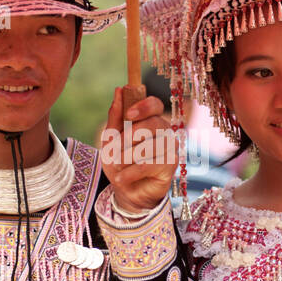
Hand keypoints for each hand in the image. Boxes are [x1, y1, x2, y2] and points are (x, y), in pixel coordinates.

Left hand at [100, 86, 178, 213]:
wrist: (125, 191)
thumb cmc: (120, 161)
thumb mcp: (111, 138)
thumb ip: (116, 116)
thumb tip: (119, 90)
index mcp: (151, 120)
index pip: (155, 104)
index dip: (144, 106)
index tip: (129, 114)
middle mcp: (165, 132)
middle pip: (154, 123)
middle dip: (130, 136)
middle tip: (115, 148)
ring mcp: (170, 148)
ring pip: (150, 145)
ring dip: (127, 156)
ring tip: (117, 165)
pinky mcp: (171, 166)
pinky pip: (150, 164)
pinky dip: (131, 172)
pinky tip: (121, 178)